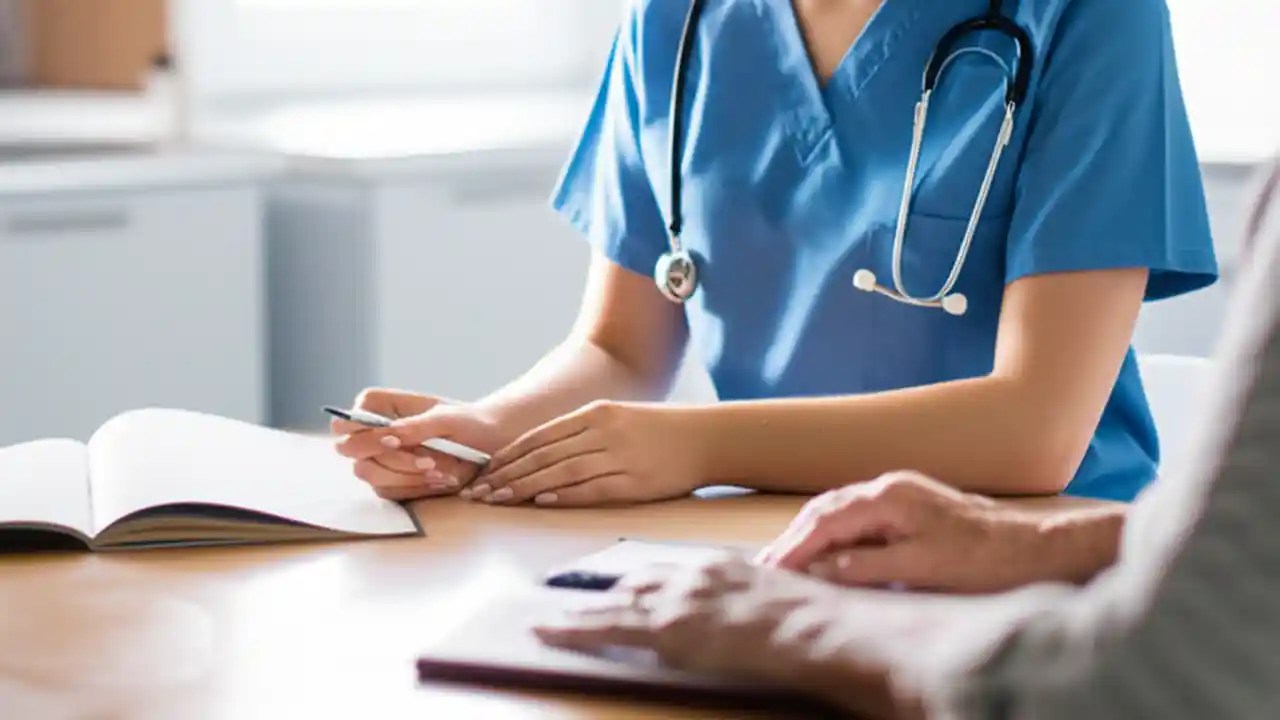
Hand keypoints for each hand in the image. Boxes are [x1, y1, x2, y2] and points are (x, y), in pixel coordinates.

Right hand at [332, 388, 506, 500]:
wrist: (490, 446)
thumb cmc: (469, 423)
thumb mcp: (448, 419)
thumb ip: (417, 426)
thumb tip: (389, 435)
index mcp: (383, 406)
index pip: (350, 416)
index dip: (359, 428)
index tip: (394, 439)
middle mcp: (375, 433)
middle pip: (351, 449)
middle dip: (391, 458)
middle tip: (428, 460)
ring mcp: (380, 459)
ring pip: (368, 473)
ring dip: (406, 475)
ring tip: (441, 471)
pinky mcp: (391, 482)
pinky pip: (388, 491)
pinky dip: (415, 488)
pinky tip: (441, 480)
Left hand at [464, 401, 703, 506]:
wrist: (708, 438)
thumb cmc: (661, 431)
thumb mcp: (619, 419)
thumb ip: (583, 433)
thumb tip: (543, 454)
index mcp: (595, 413)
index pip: (539, 436)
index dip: (508, 455)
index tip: (483, 471)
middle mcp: (602, 431)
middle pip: (543, 454)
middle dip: (506, 474)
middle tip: (479, 491)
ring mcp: (618, 456)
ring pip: (560, 471)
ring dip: (524, 487)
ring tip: (498, 500)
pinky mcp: (634, 481)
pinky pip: (590, 489)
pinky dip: (562, 494)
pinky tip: (539, 500)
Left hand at [534, 557, 920, 718]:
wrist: (814, 627)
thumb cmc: (814, 623)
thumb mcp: (784, 603)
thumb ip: (758, 604)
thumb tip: (758, 620)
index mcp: (722, 566)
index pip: (670, 570)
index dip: (643, 581)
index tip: (627, 585)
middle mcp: (693, 574)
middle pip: (638, 580)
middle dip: (608, 591)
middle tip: (577, 597)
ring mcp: (677, 599)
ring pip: (616, 601)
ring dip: (585, 609)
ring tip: (556, 617)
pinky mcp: (664, 627)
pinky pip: (605, 628)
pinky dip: (572, 629)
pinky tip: (548, 632)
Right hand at [756, 471, 1044, 592]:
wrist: (1034, 548)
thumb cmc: (981, 559)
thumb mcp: (918, 568)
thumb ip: (865, 566)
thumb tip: (819, 569)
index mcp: (888, 497)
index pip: (825, 521)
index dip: (794, 548)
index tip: (769, 571)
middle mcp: (890, 487)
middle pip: (826, 509)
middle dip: (793, 538)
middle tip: (764, 567)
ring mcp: (901, 494)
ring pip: (840, 510)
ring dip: (811, 535)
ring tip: (785, 560)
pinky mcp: (911, 507)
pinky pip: (858, 517)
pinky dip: (834, 534)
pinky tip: (827, 551)